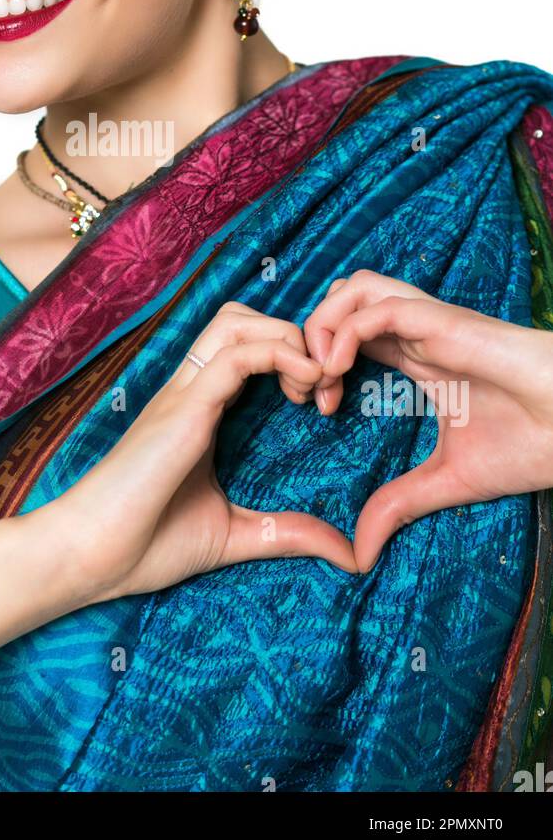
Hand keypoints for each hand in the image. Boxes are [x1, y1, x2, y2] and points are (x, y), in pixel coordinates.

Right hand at [51, 301, 358, 604]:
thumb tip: (349, 553)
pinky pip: (235, 355)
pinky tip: (308, 385)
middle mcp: (192, 391)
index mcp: (201, 411)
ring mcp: (185, 394)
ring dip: (289, 338)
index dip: (295, 360)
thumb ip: (287, 533)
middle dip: (295, 337)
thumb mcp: (235, 537)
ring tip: (317, 383)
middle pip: (242, 319)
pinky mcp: (183, 407)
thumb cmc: (146, 544)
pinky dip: (280, 355)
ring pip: (237, 322)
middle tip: (326, 386)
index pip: (248, 349)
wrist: (90, 556)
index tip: (326, 404)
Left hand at [303, 269, 552, 571]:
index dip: (319, 361)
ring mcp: (431, 323)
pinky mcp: (445, 322)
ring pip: (356, 287)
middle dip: (310, 336)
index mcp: (418, 358)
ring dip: (323, 323)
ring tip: (321, 375)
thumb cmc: (533, 445)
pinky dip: (346, 330)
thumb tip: (360, 553)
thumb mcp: (449, 481)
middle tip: (308, 388)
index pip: (349, 334)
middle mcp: (419, 333)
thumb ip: (400, 505)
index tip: (317, 408)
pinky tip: (338, 371)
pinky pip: (380, 306)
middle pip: (343, 299)